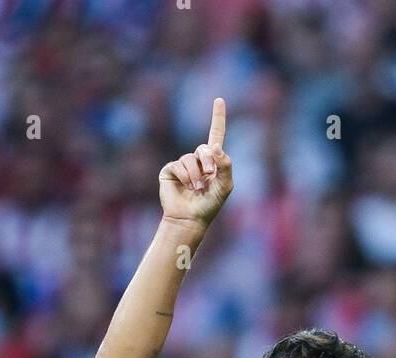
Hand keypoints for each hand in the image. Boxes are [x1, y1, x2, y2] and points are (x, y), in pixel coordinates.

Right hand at [158, 96, 232, 227]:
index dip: (217, 117)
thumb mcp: (224, 186)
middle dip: (208, 162)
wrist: (190, 219)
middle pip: (204, 149)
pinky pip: (178, 165)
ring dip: (195, 175)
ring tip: (196, 189)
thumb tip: (216, 147)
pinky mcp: (170, 170)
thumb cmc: (209, 205)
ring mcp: (182, 164)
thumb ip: (225, 166)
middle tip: (209, 175)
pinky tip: (185, 187)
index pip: (216, 134)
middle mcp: (197, 160)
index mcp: (212, 162)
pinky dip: (185, 177)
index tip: (219, 100)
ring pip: (190, 159)